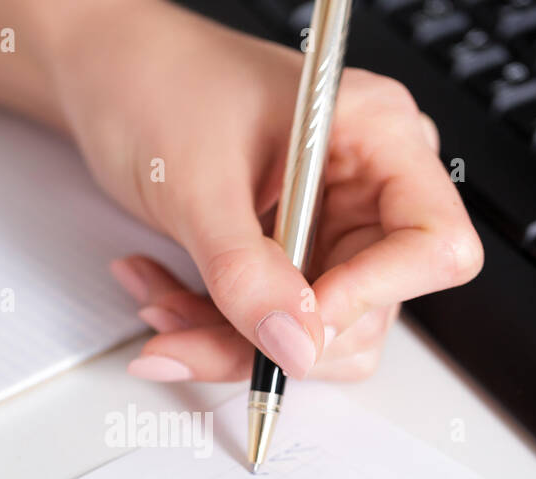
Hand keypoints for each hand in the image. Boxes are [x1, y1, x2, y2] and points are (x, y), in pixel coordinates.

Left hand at [56, 3, 482, 381]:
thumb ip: (246, 272)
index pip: (433, 244)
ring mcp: (327, 230)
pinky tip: (159, 292)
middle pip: (367, 311)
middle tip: (189, 330)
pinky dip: (208, 327)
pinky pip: (269, 329)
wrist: (103, 76)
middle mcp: (365, 189)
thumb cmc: (158, 82)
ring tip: (160, 303)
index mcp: (378, 138)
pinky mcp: (286, 261)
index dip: (373, 294)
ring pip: (311, 337)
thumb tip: (293, 345)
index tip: (299, 322)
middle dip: (273, 336)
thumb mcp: (198, 183)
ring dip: (227, 340)